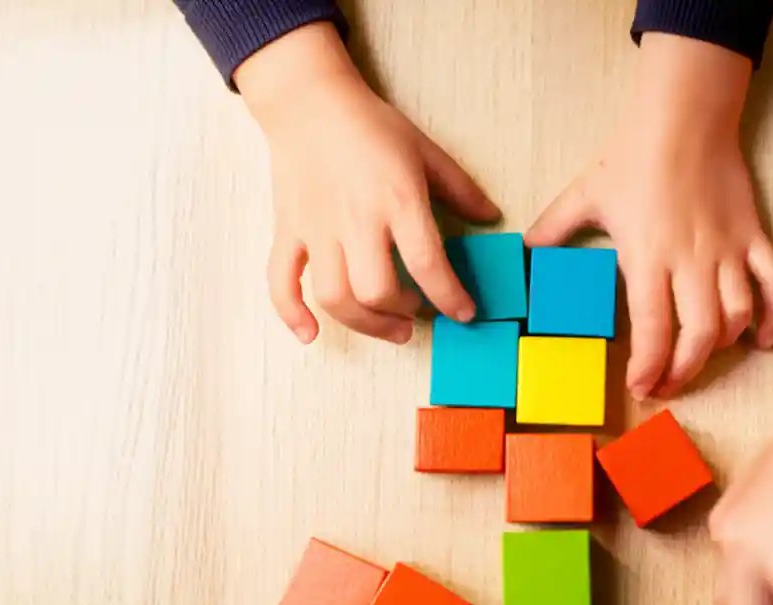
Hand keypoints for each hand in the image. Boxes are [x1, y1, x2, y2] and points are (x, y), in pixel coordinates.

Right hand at [235, 23, 500, 343]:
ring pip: (334, 296)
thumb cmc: (370, 126)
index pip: (427, 263)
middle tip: (417, 313)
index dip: (450, 297)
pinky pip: (281, 282)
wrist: (309, 103)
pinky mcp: (289, 232)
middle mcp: (356, 221)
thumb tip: (491, 217)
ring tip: (387, 325)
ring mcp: (318, 230)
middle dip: (402, 314)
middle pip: (376, 290)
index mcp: (397, 200)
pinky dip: (292, 314)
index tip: (465, 313)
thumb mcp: (426, 151)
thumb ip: (461, 189)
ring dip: (364, 323)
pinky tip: (310, 334)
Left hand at [526, 34, 772, 399]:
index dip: (650, 367)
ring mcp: (728, 250)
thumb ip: (553, 229)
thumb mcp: (584, 194)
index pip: (654, 329)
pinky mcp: (754, 237)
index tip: (642, 386)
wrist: (685, 117)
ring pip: (736, 317)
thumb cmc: (634, 156)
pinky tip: (763, 341)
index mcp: (649, 256)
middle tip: (668, 386)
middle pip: (699, 335)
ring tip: (702, 360)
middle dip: (684, 371)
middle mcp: (692, 261)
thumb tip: (525, 252)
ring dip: (721, 348)